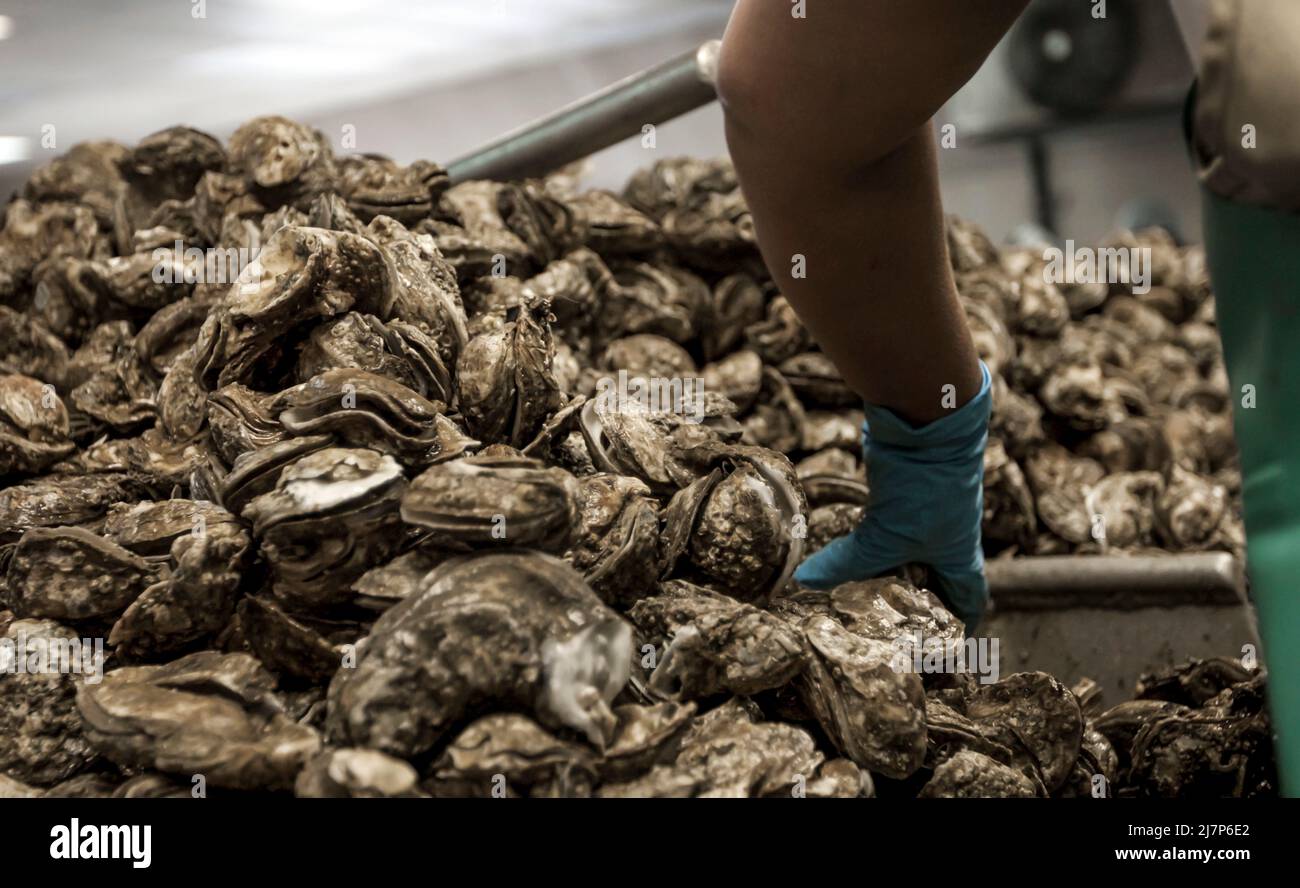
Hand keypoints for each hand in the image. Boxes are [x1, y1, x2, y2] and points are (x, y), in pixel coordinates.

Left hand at [795, 362, 992, 632]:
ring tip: (866, 592)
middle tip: (895, 625)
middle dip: (920, 602)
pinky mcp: (908, 490)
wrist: (927, 422)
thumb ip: (846, 563)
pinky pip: (894, 525)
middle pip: (940, 577)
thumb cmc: (924, 486)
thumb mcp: (884, 534)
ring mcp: (930, 510)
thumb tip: (804, 582)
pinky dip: (878, 540)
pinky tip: (855, 547)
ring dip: (894, 569)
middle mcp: (949, 535)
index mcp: (960, 555)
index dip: (960, 625)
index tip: (948, 646)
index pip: (968, 599)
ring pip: (914, 550)